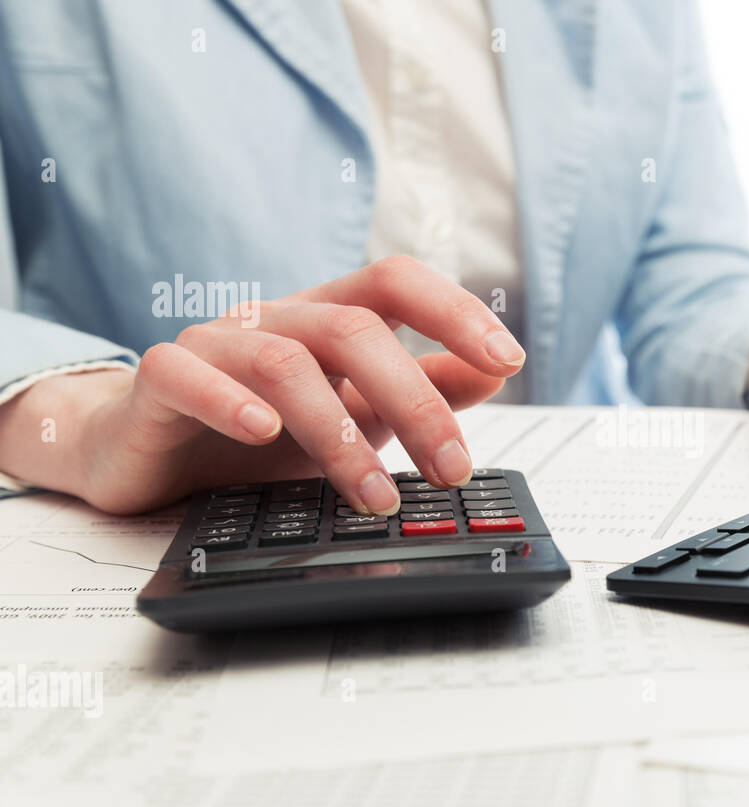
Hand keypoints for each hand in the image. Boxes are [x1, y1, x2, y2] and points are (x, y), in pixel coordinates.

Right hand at [0, 256, 522, 513]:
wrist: (151, 451)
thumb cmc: (260, 429)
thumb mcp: (356, 411)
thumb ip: (424, 389)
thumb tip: (495, 370)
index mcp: (327, 317)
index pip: (397, 282)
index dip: (455, 310)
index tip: (509, 359)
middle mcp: (276, 318)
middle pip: (353, 330)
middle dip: (415, 402)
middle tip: (453, 469)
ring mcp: (216, 344)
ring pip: (284, 362)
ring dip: (338, 433)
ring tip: (374, 494)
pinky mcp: (161, 379)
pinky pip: (190, 375)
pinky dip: (229, 403)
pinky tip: (263, 435)